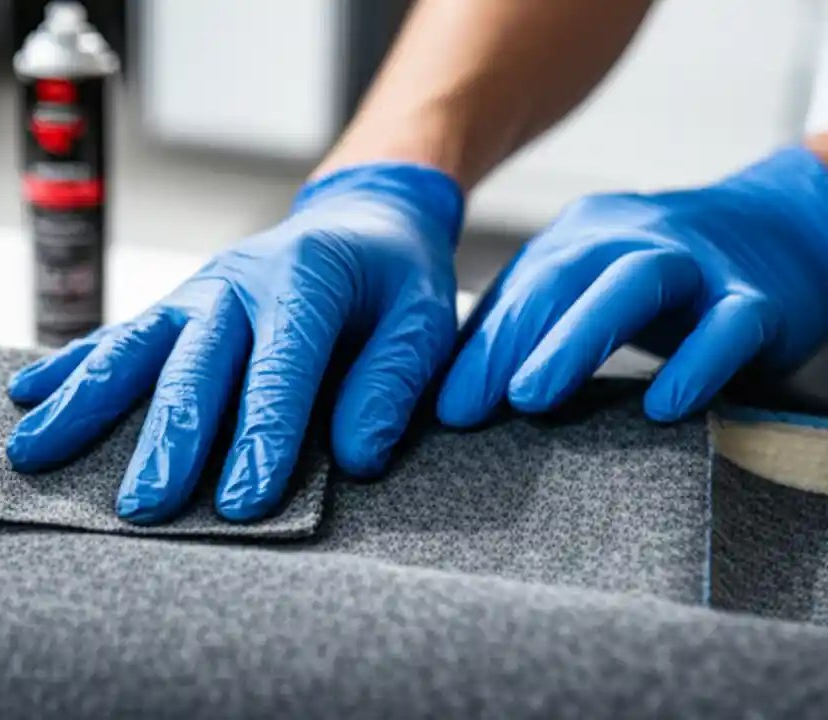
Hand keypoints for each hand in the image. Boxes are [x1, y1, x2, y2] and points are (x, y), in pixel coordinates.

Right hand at [5, 163, 463, 522]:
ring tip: (33, 451)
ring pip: (134, 348)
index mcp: (307, 281)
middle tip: (141, 507)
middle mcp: (239, 283)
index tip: (242, 503)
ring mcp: (197, 292)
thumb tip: (358, 457)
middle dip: (166, 439)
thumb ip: (391, 382)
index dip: (262, 436)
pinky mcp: (175, 305)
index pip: (282, 368)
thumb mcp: (424, 318)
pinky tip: (25, 394)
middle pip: (194, 365)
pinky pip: (117, 336)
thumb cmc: (394, 278)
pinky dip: (70, 365)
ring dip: (83, 403)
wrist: (359, 215)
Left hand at [438, 146, 827, 426]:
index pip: (518, 292)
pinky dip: (695, 362)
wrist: (788, 226)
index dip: (475, 348)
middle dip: (503, 345)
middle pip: (558, 280)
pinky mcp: (759, 297)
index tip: (440, 408)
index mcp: (581, 239)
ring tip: (530, 397)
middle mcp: (630, 239)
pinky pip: (727, 326)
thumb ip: (534, 323)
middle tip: (464, 408)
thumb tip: (455, 389)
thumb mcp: (593, 287)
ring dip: (575, 340)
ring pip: (632, 285)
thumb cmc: (667, 280)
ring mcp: (697, 262)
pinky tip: (663, 405)